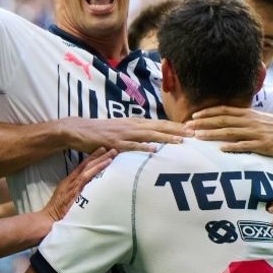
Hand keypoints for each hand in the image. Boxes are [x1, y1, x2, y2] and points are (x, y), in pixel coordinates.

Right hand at [43, 148, 115, 220]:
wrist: (49, 218)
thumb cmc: (58, 211)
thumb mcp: (67, 198)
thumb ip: (76, 192)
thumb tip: (88, 191)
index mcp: (69, 181)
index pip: (82, 166)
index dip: (92, 157)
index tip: (102, 150)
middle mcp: (72, 180)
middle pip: (88, 164)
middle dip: (100, 155)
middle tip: (112, 148)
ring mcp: (74, 184)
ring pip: (90, 167)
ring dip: (101, 159)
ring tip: (112, 152)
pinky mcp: (76, 190)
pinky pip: (88, 176)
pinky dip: (97, 169)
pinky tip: (106, 163)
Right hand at [62, 117, 190, 152]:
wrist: (78, 130)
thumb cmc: (101, 133)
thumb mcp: (122, 131)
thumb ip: (137, 134)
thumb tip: (153, 140)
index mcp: (135, 122)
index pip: (161, 123)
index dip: (177, 126)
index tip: (192, 129)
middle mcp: (132, 125)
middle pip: (160, 127)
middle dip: (178, 130)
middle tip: (194, 134)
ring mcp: (124, 134)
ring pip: (149, 134)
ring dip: (166, 137)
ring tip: (181, 141)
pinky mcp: (114, 143)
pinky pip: (131, 146)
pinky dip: (143, 147)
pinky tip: (154, 150)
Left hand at [187, 106, 272, 158]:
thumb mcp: (259, 120)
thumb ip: (244, 119)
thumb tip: (228, 121)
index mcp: (248, 114)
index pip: (224, 111)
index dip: (208, 113)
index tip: (193, 116)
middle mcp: (250, 121)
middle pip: (222, 120)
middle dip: (204, 123)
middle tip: (187, 126)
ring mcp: (256, 133)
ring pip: (230, 132)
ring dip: (213, 134)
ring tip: (198, 137)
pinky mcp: (263, 145)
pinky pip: (245, 146)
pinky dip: (233, 147)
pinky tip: (221, 150)